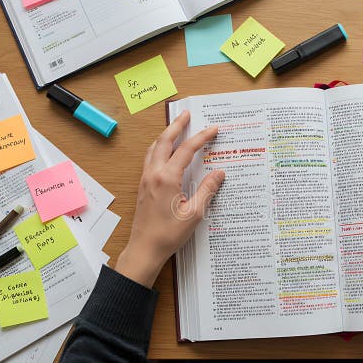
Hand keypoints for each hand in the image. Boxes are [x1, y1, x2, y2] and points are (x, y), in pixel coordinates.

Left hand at [115, 111, 224, 287]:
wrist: (145, 249)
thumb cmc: (168, 234)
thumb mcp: (194, 213)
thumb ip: (207, 190)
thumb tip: (219, 173)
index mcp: (167, 178)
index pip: (186, 150)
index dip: (201, 137)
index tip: (213, 129)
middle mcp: (153, 174)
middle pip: (164, 141)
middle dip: (177, 126)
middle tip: (187, 114)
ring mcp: (145, 179)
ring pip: (154, 148)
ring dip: (166, 135)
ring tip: (176, 128)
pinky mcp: (143, 186)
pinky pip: (150, 158)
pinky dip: (159, 147)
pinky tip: (165, 151)